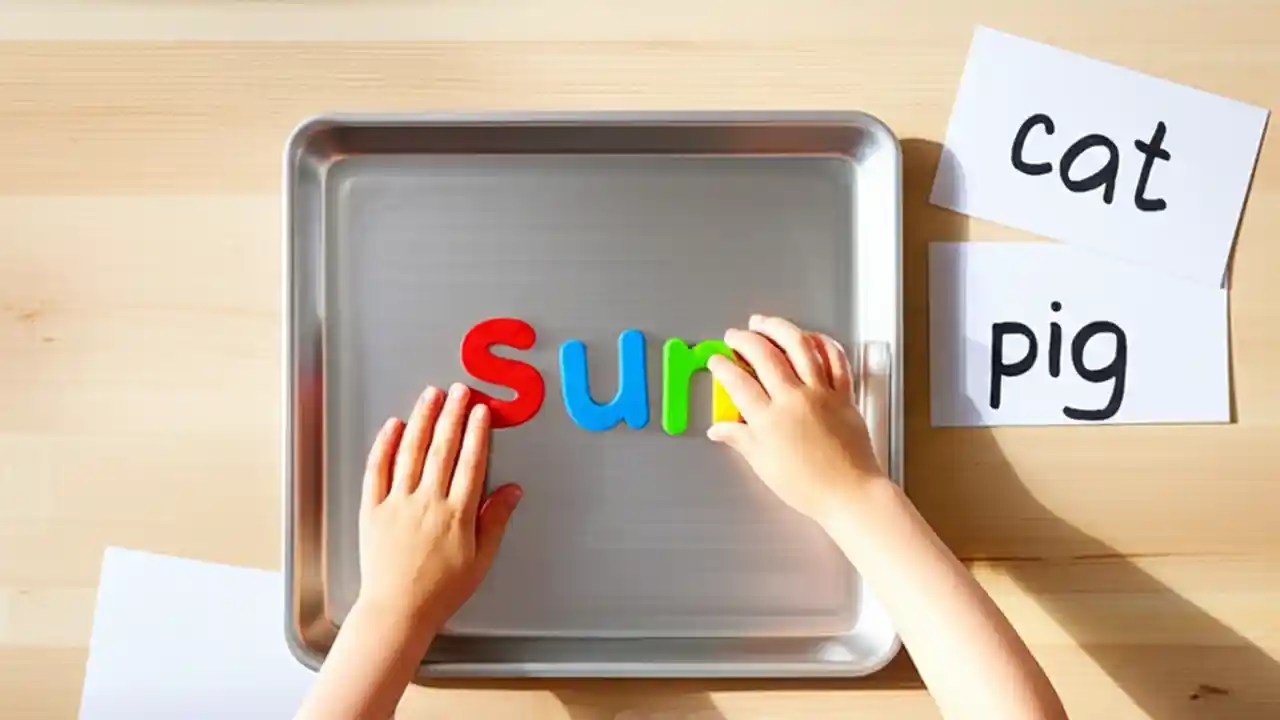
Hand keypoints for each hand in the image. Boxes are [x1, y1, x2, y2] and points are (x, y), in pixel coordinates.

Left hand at [356, 383, 521, 632]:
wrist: (398, 611)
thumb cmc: (442, 590)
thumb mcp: (481, 559)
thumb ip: (496, 520)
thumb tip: (513, 489)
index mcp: (457, 514)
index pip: (471, 462)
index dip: (477, 432)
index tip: (482, 410)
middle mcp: (427, 502)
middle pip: (442, 448)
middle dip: (452, 414)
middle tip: (460, 389)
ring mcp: (397, 503)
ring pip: (411, 451)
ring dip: (422, 419)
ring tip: (431, 395)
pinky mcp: (372, 509)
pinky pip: (377, 470)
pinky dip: (384, 445)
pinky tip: (393, 425)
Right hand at [706, 315, 885, 528]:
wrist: (849, 493)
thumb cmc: (809, 486)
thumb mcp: (764, 465)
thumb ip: (740, 439)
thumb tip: (718, 429)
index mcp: (769, 419)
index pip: (737, 382)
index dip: (722, 366)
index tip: (716, 360)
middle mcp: (794, 399)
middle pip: (763, 355)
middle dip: (743, 340)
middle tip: (733, 336)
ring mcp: (821, 393)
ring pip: (798, 346)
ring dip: (778, 328)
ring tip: (764, 322)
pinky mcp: (843, 394)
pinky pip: (834, 358)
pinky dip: (822, 342)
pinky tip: (809, 336)